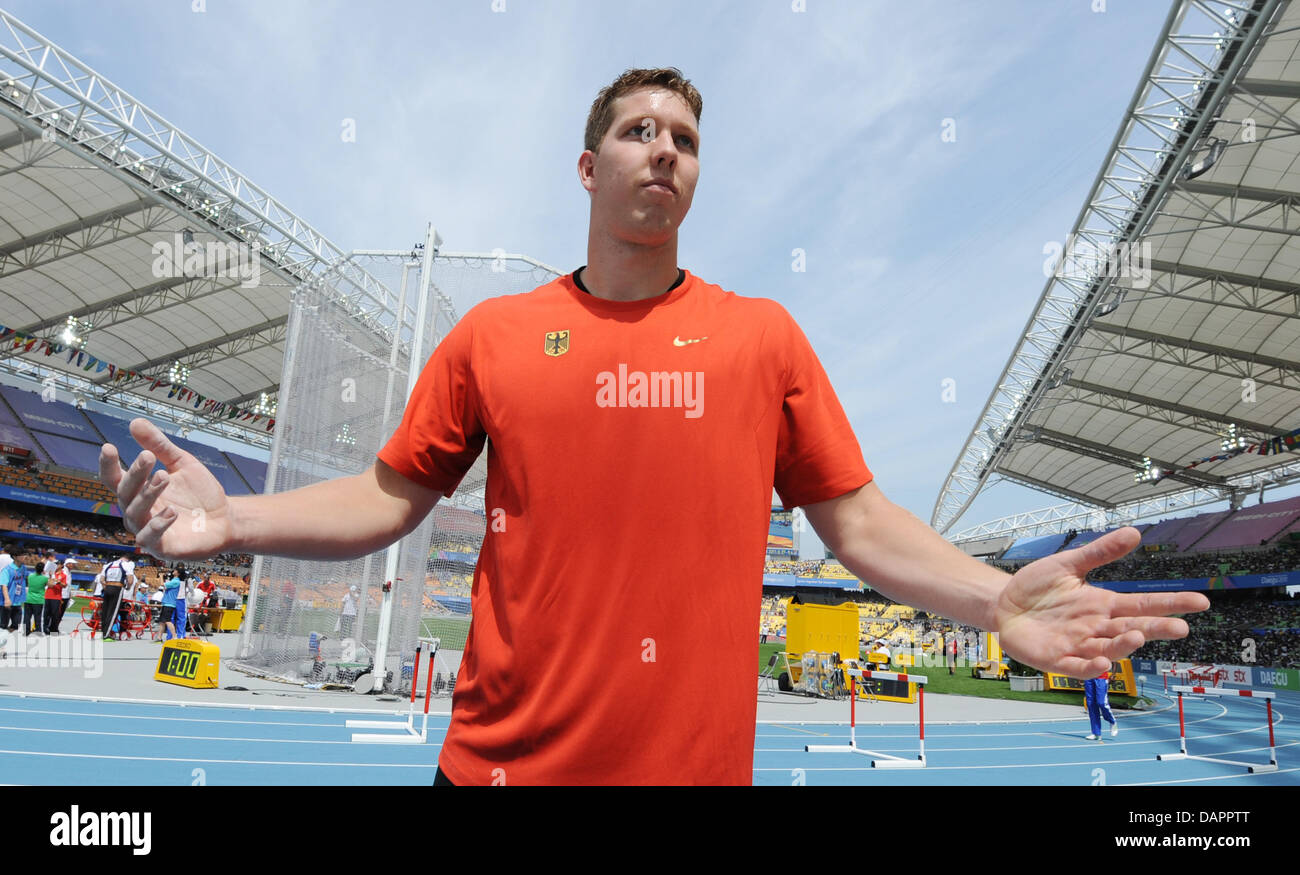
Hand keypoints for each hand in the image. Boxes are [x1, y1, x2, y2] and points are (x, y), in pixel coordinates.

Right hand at [98, 419, 233, 560]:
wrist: (226, 518)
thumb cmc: (200, 493)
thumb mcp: (181, 463)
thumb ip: (159, 445)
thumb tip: (135, 422)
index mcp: (138, 491)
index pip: (114, 478)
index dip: (108, 465)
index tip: (108, 447)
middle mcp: (137, 511)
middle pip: (125, 493)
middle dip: (135, 475)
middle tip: (148, 457)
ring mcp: (147, 530)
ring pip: (135, 513)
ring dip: (147, 494)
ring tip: (164, 476)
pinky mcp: (161, 547)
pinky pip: (150, 538)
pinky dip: (158, 524)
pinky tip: (171, 511)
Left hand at [994, 527, 1208, 676]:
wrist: (1004, 603)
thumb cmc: (1038, 587)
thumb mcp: (1069, 564)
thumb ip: (1100, 552)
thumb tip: (1134, 532)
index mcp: (1104, 605)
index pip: (1144, 604)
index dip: (1171, 603)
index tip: (1200, 601)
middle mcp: (1097, 627)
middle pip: (1133, 629)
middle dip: (1157, 629)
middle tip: (1182, 627)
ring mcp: (1078, 645)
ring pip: (1108, 649)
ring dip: (1124, 646)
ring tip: (1138, 637)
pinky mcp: (1056, 659)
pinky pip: (1076, 666)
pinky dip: (1090, 666)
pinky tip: (1101, 662)